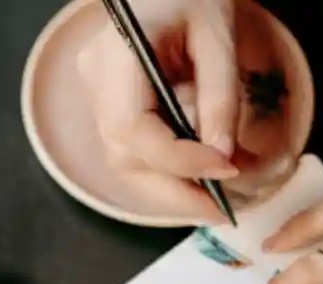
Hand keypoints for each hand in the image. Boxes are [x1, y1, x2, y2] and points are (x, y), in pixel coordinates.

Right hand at [78, 0, 247, 218]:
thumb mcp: (217, 35)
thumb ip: (220, 97)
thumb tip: (222, 158)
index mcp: (116, 55)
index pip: (133, 129)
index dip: (178, 159)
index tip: (226, 168)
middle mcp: (96, 80)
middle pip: (124, 156)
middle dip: (175, 190)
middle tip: (222, 210)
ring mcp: (99, 92)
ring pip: (127, 159)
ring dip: (175, 184)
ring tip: (221, 194)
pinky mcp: (113, 101)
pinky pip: (137, 145)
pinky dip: (171, 165)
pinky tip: (207, 170)